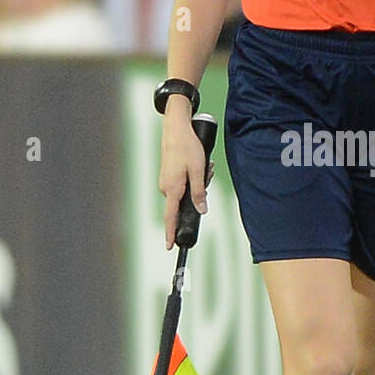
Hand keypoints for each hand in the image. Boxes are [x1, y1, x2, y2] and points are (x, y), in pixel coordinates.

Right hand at [159, 114, 213, 249]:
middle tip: (208, 174)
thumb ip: (199, 192)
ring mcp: (166, 180)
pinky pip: (183, 183)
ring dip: (198, 182)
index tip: (170, 246)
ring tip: (206, 165)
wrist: (175, 128)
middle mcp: (166, 187)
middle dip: (199, 194)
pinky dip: (192, 177)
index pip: (170, 217)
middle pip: (184, 202)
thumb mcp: (197, 170)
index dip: (171, 233)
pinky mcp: (168, 174)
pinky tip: (200, 163)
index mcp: (172, 189)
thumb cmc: (186, 147)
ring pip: (185, 191)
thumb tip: (202, 210)